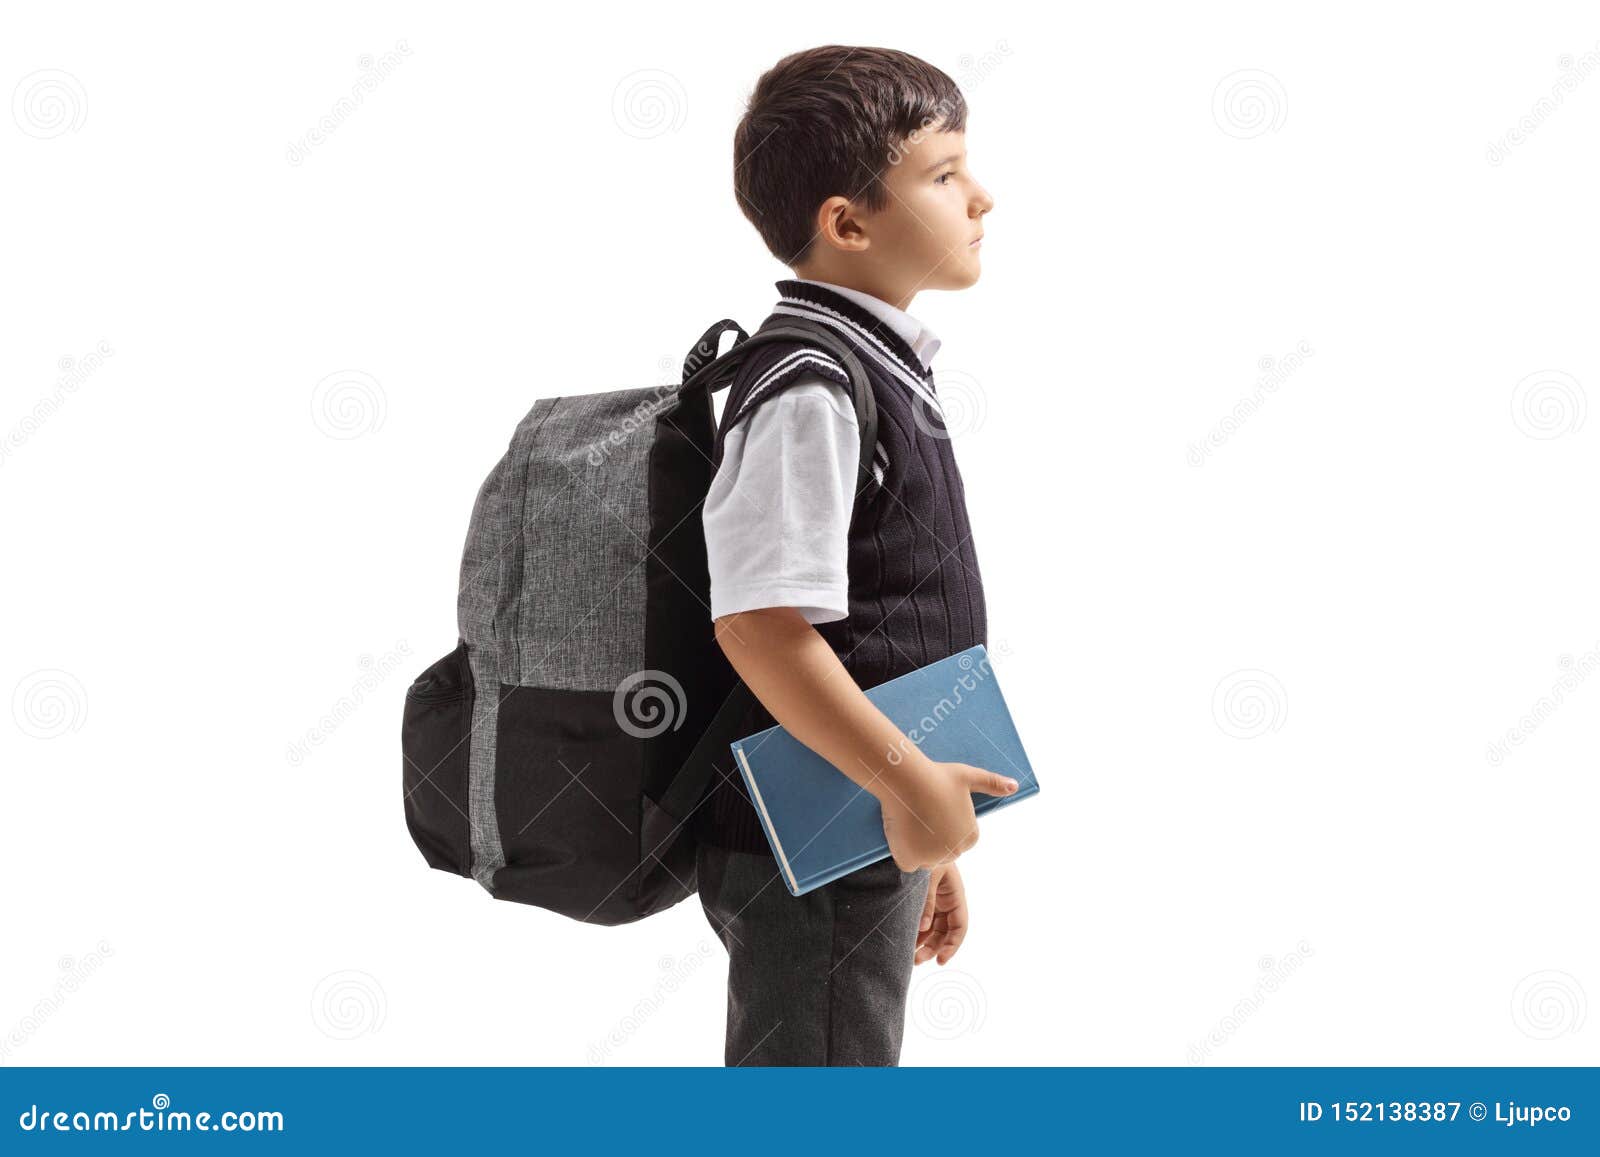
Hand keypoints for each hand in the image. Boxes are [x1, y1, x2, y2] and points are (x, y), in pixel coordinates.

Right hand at [878, 760, 1017, 871]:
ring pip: (922, 858)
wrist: (909, 780)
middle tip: (918, 815)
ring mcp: (933, 857)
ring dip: (915, 847)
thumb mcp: (968, 776)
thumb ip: (992, 783)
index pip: (954, 839)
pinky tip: (900, 833)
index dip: (940, 825)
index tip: (932, 810)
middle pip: (938, 850)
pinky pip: (907, 863)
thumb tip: (1014, 786)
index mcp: (971, 836)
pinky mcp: (912, 860)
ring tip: (909, 821)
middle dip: (929, 838)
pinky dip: (903, 852)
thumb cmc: (937, 776)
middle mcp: (956, 850)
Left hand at [914, 862, 967, 964]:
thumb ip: (927, 902)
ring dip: (924, 942)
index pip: (959, 927)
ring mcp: (936, 900)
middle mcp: (947, 901)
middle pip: (945, 931)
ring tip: (910, 955)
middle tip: (918, 960)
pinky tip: (908, 941)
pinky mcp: (924, 898)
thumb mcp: (927, 877)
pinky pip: (923, 919)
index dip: (952, 946)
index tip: (940, 961)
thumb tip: (922, 928)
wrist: (919, 835)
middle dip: (933, 948)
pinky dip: (917, 931)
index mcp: (955, 895)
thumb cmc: (928, 853)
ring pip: (933, 928)